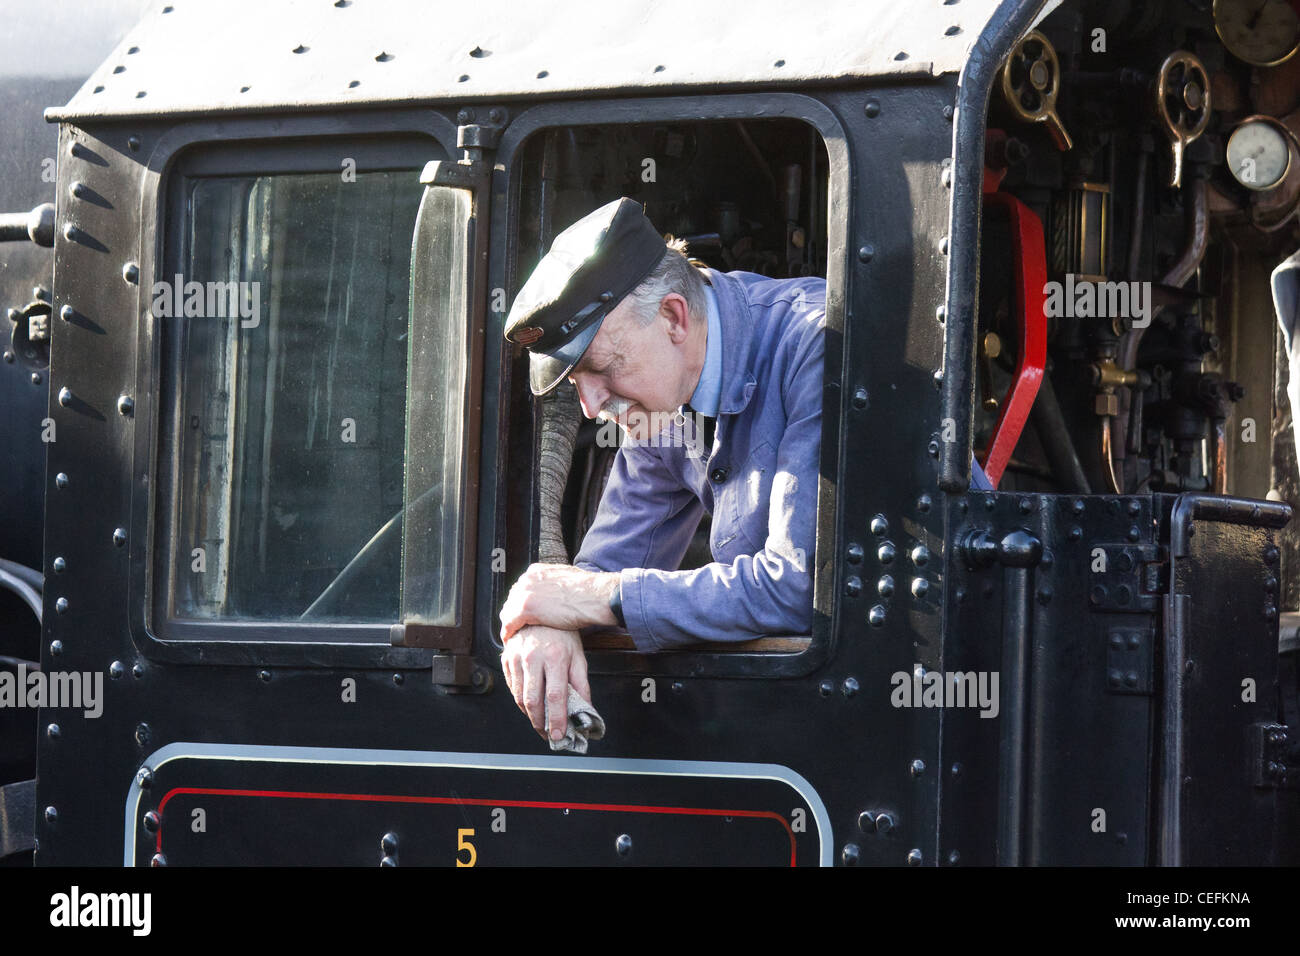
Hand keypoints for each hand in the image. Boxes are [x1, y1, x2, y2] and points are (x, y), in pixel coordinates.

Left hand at [499, 563, 619, 642]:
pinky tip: (510, 640)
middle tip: (517, 628)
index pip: (520, 589)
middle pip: (511, 600)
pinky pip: (509, 624)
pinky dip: (508, 633)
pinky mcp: (526, 608)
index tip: (523, 615)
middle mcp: (527, 579)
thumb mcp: (567, 579)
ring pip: (508, 612)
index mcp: (536, 571)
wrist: (595, 596)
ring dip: (510, 624)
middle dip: (514, 614)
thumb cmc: (588, 591)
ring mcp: (525, 592)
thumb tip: (556, 591)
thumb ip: (554, 583)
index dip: (520, 604)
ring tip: (513, 636)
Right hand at [500, 625, 589, 741]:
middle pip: (533, 701)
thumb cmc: (562, 635)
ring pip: (519, 697)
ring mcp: (517, 658)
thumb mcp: (578, 657)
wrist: (539, 613)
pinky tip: (531, 704)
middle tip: (548, 734)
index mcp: (555, 657)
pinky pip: (512, 688)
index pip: (555, 696)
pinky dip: (520, 701)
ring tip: (540, 722)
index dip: (557, 719)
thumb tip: (586, 709)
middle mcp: (533, 658)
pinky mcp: (506, 659)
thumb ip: (581, 684)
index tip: (559, 734)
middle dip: (540, 723)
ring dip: (529, 715)